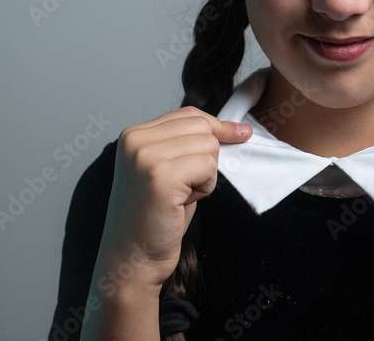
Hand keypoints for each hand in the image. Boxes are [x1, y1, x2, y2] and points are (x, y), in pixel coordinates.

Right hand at [95, 108, 252, 292]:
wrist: (132, 260)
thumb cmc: (154, 219)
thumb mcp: (166, 170)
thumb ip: (185, 145)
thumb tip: (232, 129)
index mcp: (133, 135)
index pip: (188, 114)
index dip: (218, 126)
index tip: (241, 133)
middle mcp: (135, 140)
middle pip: (201, 127)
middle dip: (207, 157)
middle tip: (186, 187)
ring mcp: (146, 156)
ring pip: (208, 145)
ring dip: (206, 175)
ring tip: (181, 196)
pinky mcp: (161, 176)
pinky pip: (208, 166)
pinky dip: (206, 187)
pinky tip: (182, 203)